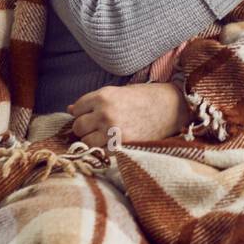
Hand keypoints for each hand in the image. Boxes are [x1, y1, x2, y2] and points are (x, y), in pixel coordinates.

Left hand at [67, 82, 188, 147]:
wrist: (173, 108)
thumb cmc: (147, 97)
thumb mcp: (120, 92)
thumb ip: (95, 101)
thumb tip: (70, 109)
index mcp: (104, 96)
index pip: (77, 108)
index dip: (83, 112)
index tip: (91, 115)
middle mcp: (105, 113)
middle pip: (78, 126)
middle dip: (85, 127)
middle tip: (98, 126)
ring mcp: (112, 131)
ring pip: (85, 141)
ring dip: (92, 140)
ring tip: (105, 135)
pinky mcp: (121, 145)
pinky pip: (100, 151)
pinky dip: (103, 149)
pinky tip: (113, 142)